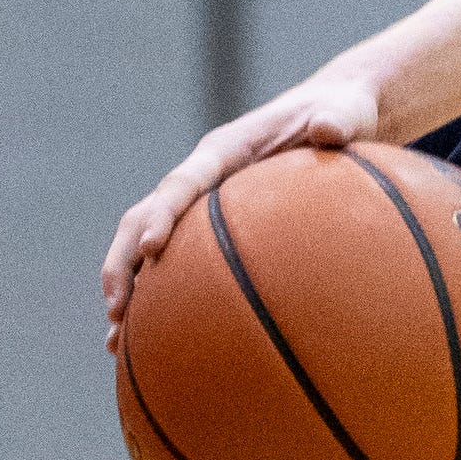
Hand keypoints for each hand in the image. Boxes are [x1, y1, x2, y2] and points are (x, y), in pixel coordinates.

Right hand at [101, 70, 380, 347]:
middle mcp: (203, 177)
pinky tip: (155, 347)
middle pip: (144, 219)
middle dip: (123, 263)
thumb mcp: (345, 112)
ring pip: (147, 247)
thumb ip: (336, 119)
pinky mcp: (213, 228)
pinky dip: (162, 300)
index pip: (182, 184)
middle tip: (116, 309)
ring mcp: (203, 204)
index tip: (152, 250)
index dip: (162, 214)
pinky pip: (179, 264)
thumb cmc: (341, 114)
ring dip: (129, 289)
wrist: (335, 115)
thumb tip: (330, 129)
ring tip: (115, 343)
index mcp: (225, 150)